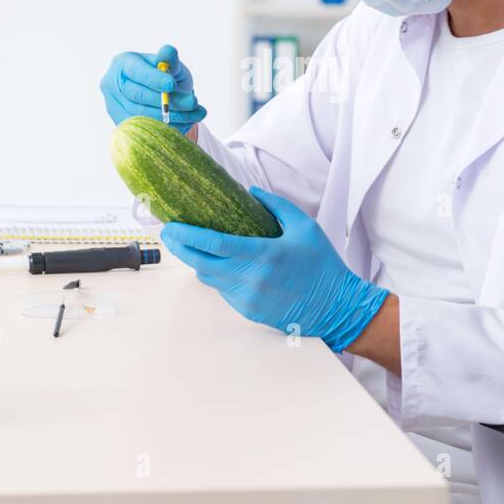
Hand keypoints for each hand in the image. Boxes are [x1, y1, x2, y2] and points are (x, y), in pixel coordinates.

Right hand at [100, 45, 206, 130]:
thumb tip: (169, 52)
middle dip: (169, 101)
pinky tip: (187, 123)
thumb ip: (170, 60)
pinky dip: (168, 127)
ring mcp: (115, 107)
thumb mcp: (171, 65)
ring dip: (173, 117)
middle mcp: (113, 86)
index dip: (154, 79)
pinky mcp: (122, 125)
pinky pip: (145, 129)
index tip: (172, 85)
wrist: (160, 96)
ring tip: (197, 113)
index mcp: (123, 64)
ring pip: (143, 116)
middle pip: (139, 96)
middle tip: (193, 102)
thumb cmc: (166, 76)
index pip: (137, 72)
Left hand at [161, 187, 387, 353]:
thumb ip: (277, 206)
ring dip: (198, 262)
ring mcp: (247, 299)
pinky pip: (223, 291)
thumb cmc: (322, 265)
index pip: (214, 244)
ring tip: (194, 246)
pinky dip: (218, 276)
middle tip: (169, 234)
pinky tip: (223, 264)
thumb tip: (251, 192)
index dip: (188, 235)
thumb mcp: (304, 227)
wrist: (335, 306)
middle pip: (201, 263)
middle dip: (180, 248)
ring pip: (209, 278)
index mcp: (263, 255)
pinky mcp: (248, 312)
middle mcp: (251, 280)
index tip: (172, 226)